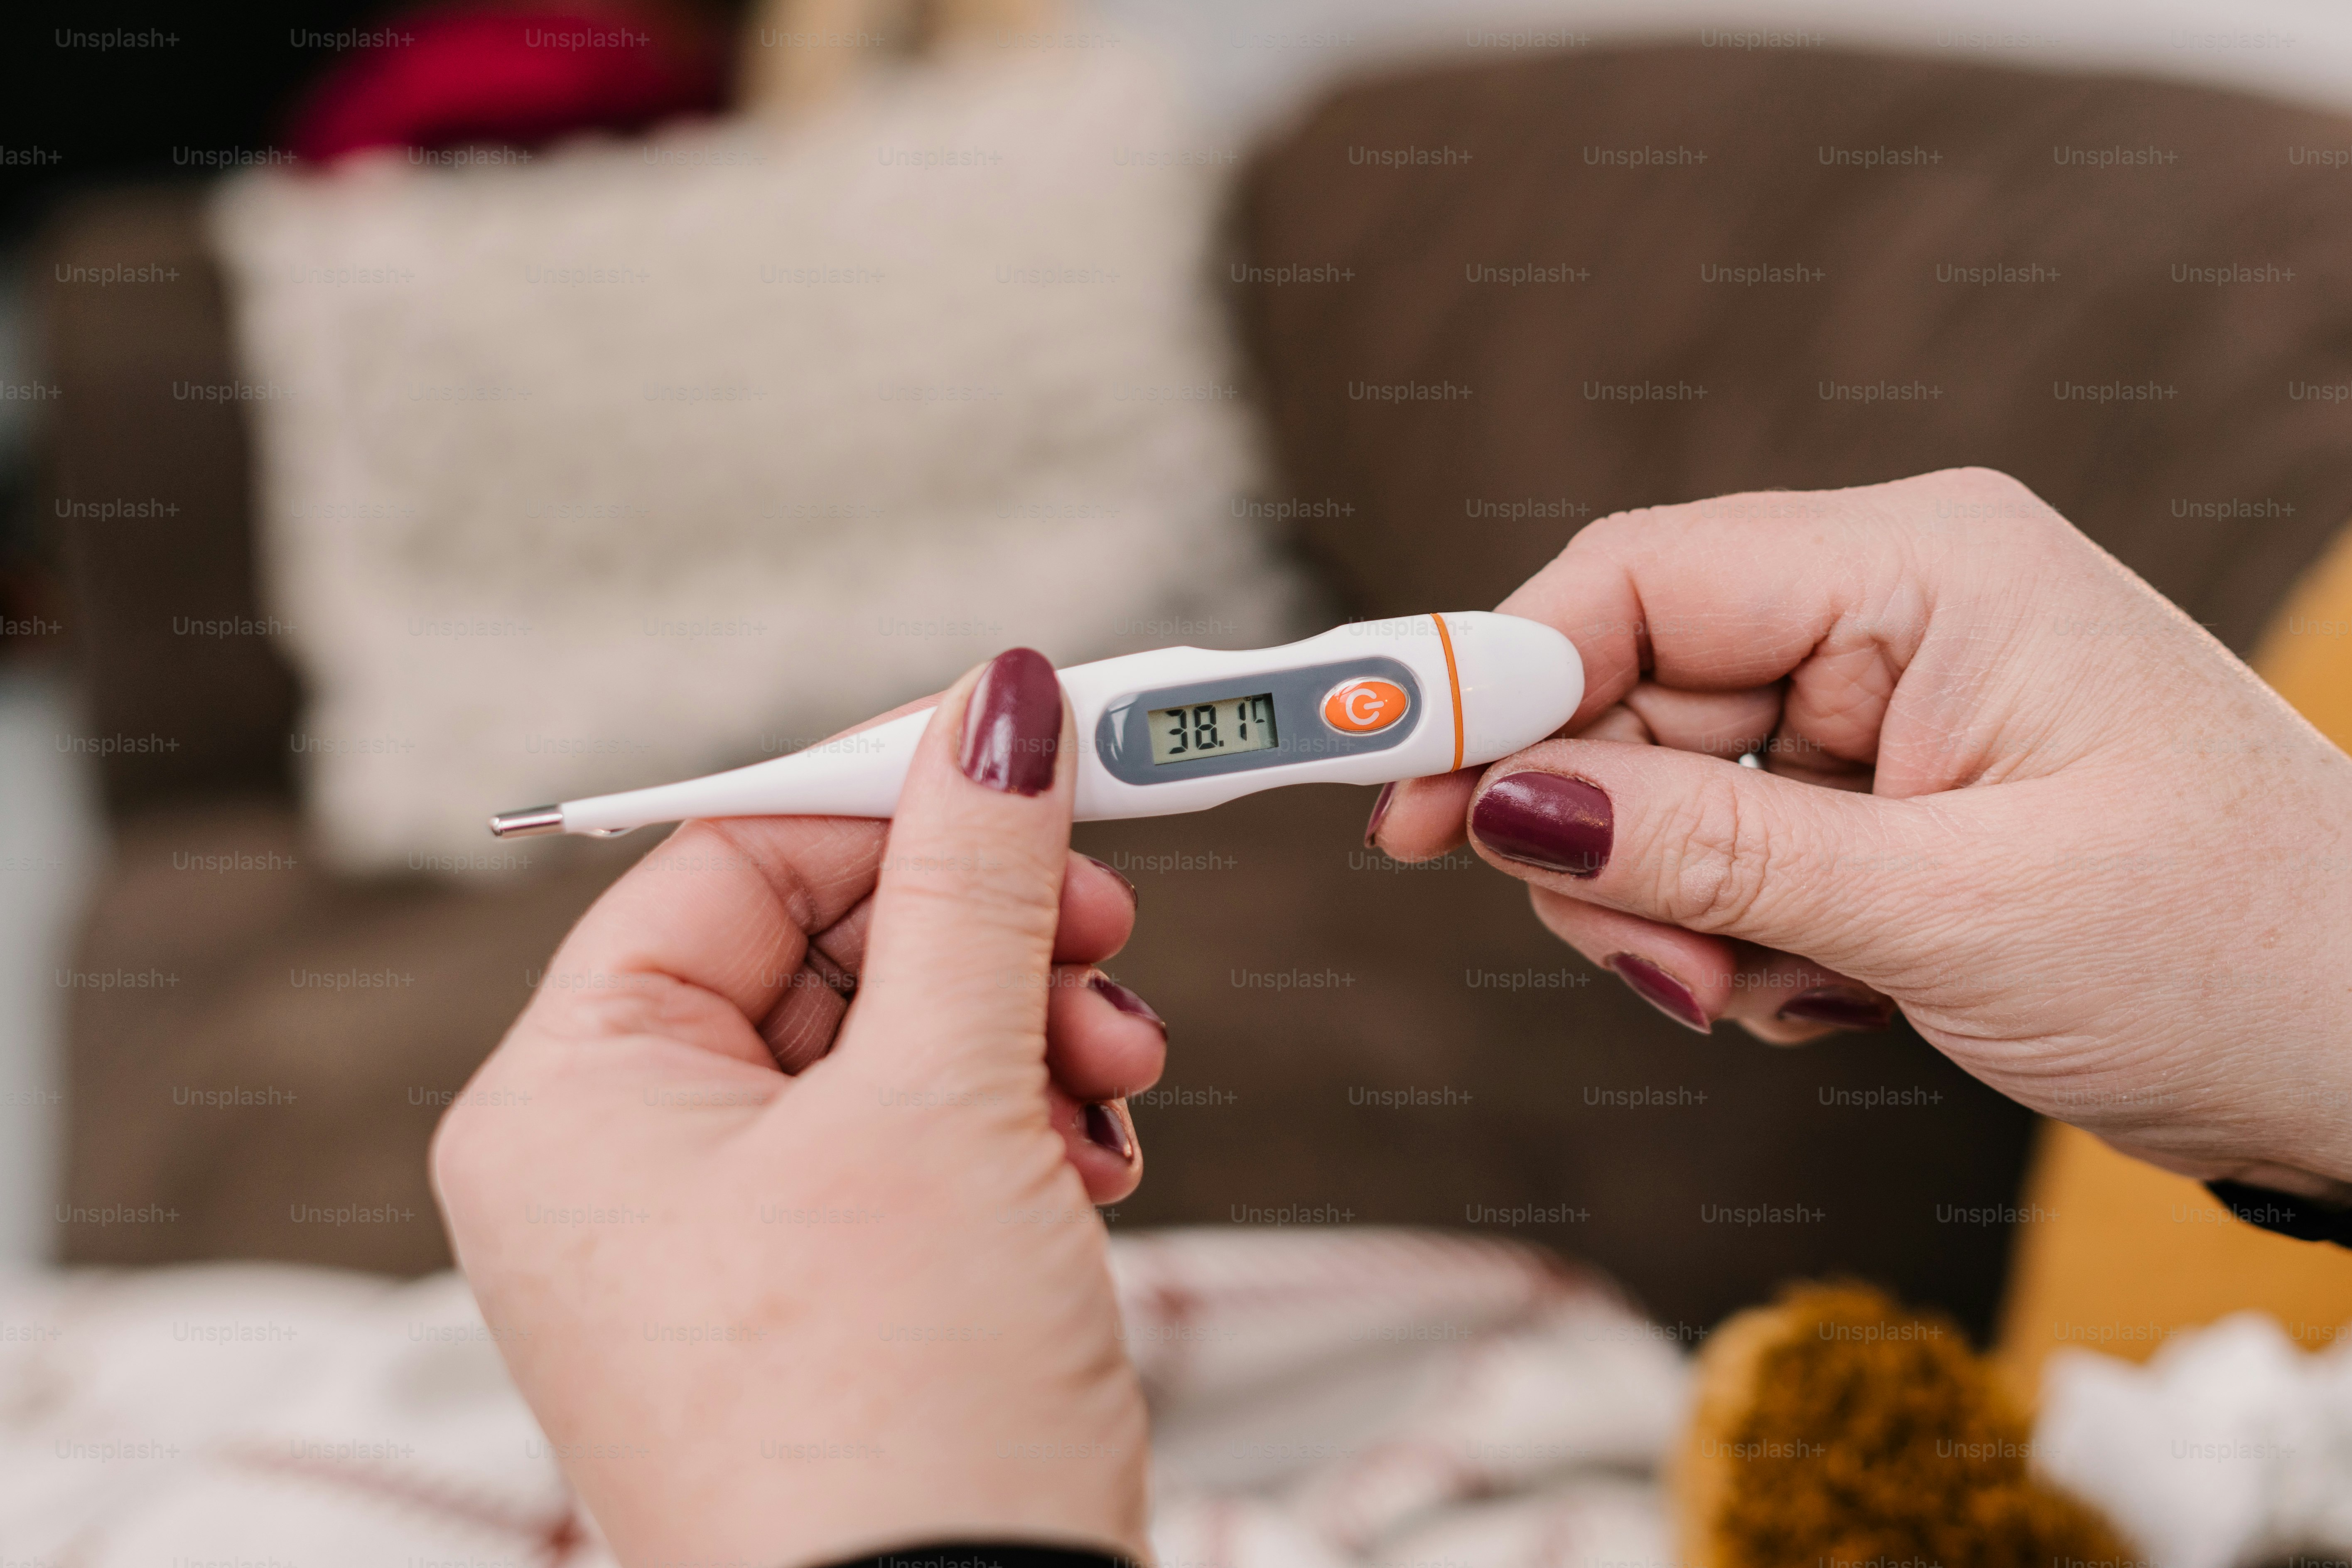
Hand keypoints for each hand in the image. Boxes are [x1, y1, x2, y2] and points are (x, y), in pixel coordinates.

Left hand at [432, 649, 1159, 1565]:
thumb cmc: (894, 1407)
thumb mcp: (943, 1097)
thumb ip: (975, 878)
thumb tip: (1004, 697)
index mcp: (570, 1096)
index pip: (732, 861)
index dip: (895, 798)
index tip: (1038, 763)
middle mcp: (616, 1164)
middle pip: (822, 953)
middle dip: (988, 945)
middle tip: (1109, 936)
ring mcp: (714, 1243)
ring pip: (885, 1052)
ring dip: (1022, 1040)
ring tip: (1119, 1082)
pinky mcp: (812, 1300)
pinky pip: (909, 1152)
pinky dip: (1011, 1134)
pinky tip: (1087, 1167)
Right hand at [1372, 468, 2351, 1199]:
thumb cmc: (2232, 955)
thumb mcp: (1948, 912)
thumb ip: (1710, 853)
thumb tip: (1504, 803)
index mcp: (1929, 565)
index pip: (1637, 581)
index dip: (1497, 685)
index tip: (1397, 796)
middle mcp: (1897, 604)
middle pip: (1631, 696)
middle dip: (1615, 848)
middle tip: (1674, 976)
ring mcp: (1890, 696)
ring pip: (1666, 790)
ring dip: (1685, 915)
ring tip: (1792, 997)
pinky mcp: (1887, 785)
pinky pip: (1730, 846)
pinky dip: (1744, 938)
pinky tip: (1839, 989)